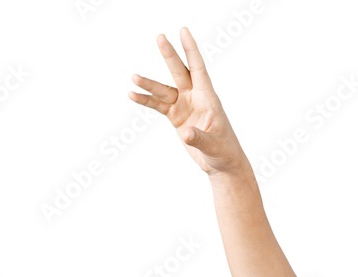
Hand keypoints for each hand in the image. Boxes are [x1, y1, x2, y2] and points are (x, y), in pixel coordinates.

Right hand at [129, 27, 248, 175]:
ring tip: (134, 77)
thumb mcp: (213, 145)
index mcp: (208, 98)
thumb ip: (199, 138)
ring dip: (149, 84)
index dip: (191, 50)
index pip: (198, 69)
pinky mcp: (176, 117)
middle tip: (160, 37)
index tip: (183, 31)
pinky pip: (158, 105)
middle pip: (179, 72)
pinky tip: (133, 95)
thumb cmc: (223, 151)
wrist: (221, 163)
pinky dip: (146, 101)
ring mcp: (184, 106)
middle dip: (170, 55)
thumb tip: (186, 133)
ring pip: (164, 90)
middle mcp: (194, 97)